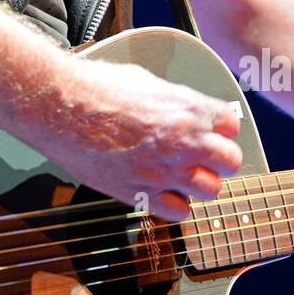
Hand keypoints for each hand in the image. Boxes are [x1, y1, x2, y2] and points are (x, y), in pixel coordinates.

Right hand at [49, 58, 242, 219]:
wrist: (61, 106)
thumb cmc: (96, 88)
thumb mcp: (148, 82)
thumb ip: (174, 101)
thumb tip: (182, 108)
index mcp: (189, 108)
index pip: (232, 125)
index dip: (221, 130)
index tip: (210, 133)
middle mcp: (184, 141)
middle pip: (231, 162)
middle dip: (219, 160)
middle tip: (203, 159)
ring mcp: (164, 170)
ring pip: (210, 191)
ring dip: (199, 184)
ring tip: (181, 177)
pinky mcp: (141, 193)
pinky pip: (178, 212)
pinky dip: (173, 205)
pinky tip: (161, 192)